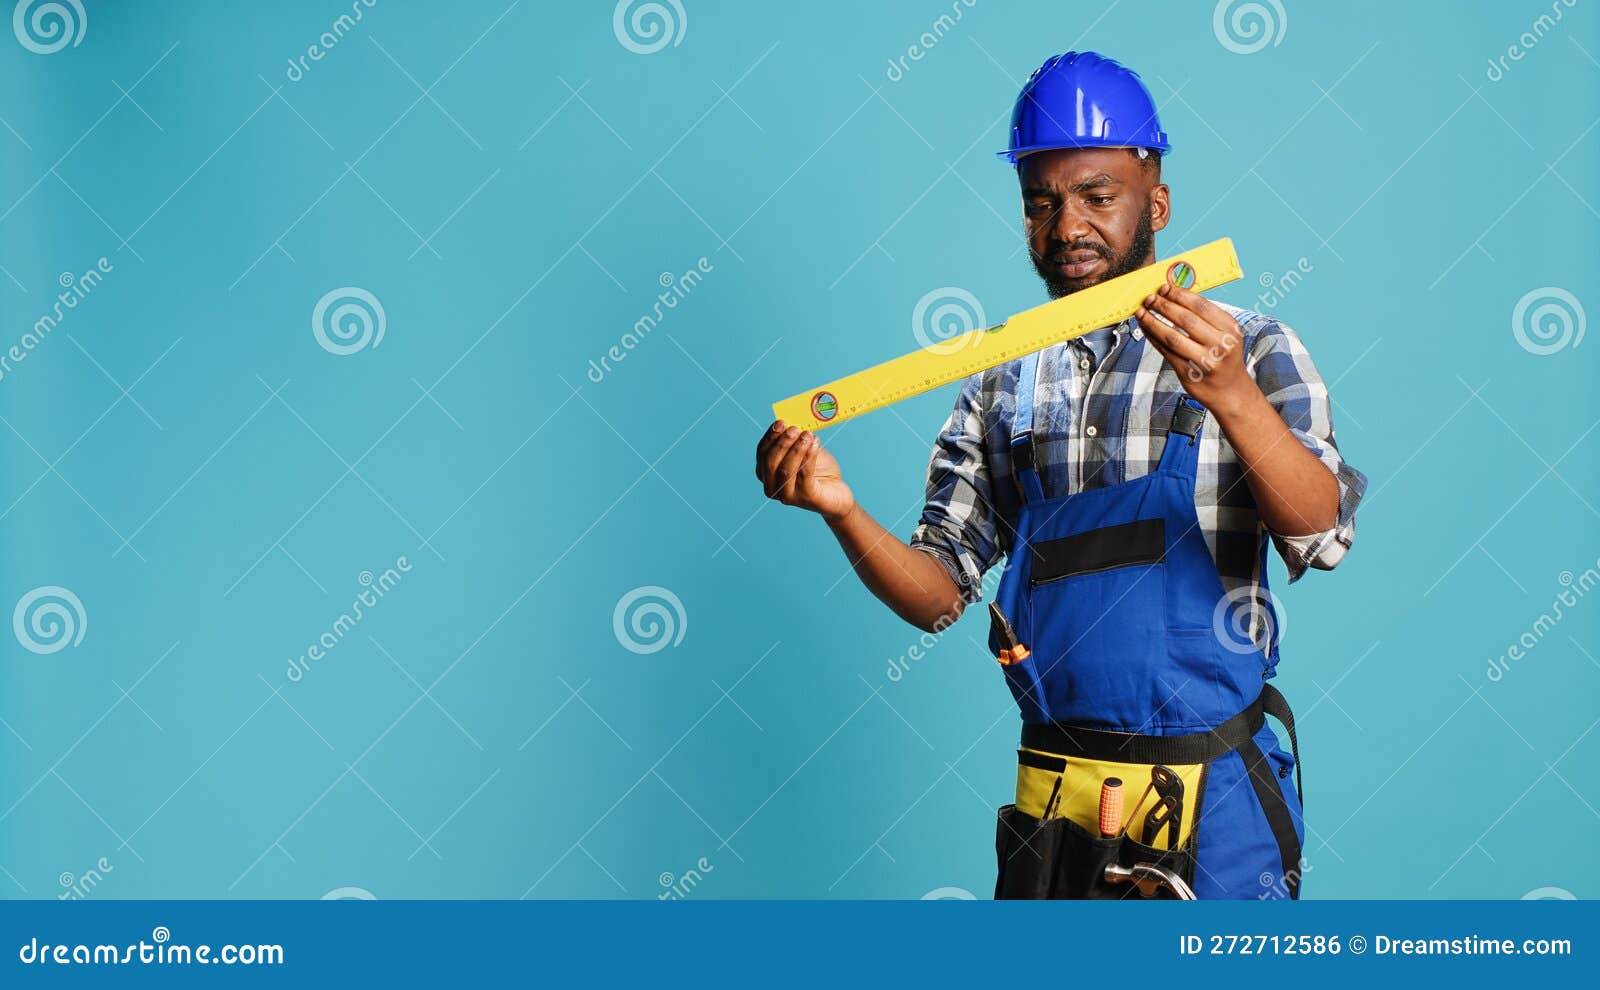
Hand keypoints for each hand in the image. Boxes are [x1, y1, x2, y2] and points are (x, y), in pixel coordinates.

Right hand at [755, 421, 854, 522]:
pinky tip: (815, 444)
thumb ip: (795, 440)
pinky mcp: (806, 498)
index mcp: (766, 474)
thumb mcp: (804, 451)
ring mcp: (787, 496)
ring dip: (796, 449)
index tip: (781, 422)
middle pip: (770, 463)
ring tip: (808, 435)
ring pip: (786, 470)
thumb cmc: (818, 471)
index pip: (762, 453)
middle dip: (782, 443)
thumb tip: (792, 422)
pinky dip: (809, 457)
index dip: (770, 437)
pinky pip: (804, 475)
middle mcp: (772, 487)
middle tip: (795, 429)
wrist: (836, 494)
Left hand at [1135, 283, 1256, 414]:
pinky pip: (1166, 352)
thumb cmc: (1224, 356)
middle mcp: (1220, 345)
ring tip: (1141, 312)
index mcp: (1229, 329)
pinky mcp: (1189, 374)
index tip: (1164, 287)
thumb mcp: (1225, 333)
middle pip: (1185, 320)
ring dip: (1152, 322)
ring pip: (1172, 337)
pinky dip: (1153, 338)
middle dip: (1163, 306)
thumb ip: (1205, 317)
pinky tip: (1146, 329)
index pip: (1201, 306)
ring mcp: (1204, 361)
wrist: (1230, 390)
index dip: (1179, 294)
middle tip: (1150, 298)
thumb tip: (1174, 295)